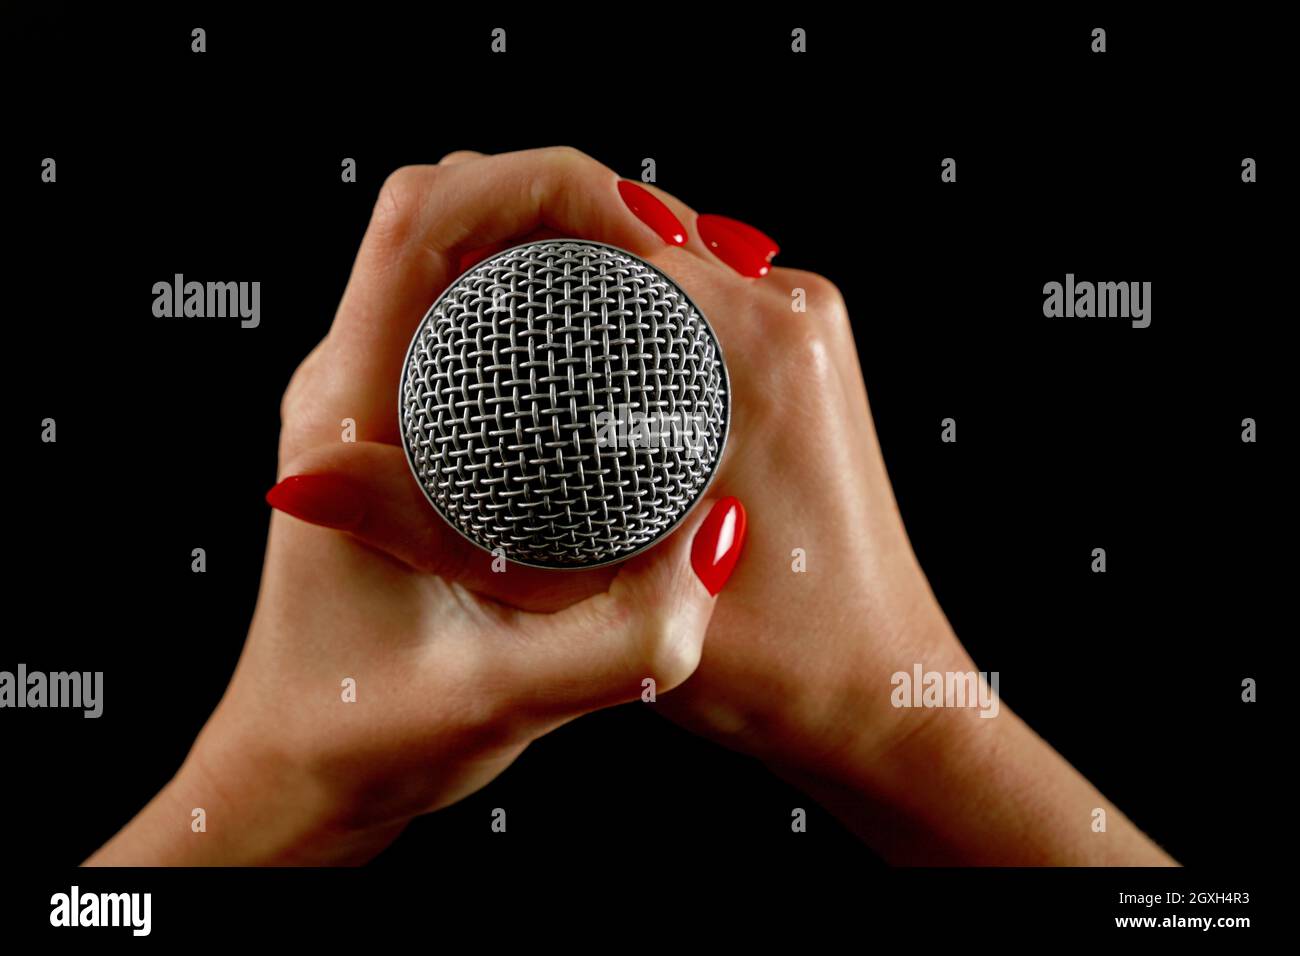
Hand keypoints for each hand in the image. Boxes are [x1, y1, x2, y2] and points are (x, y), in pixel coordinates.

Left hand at [84, 148, 746, 865]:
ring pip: (473, 250)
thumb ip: (621, 638)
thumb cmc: (365, 733)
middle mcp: (356, 386)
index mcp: (351, 419)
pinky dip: (565, 292)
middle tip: (687, 257)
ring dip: (574, 238)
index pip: (425, 219)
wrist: (302, 767)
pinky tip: (633, 340)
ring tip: (676, 282)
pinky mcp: (412, 426)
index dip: (548, 187)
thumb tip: (720, 540)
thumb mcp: (499, 696)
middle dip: (579, 199)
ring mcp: (382, 400)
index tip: (652, 239)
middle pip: (458, 207)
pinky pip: (486, 310)